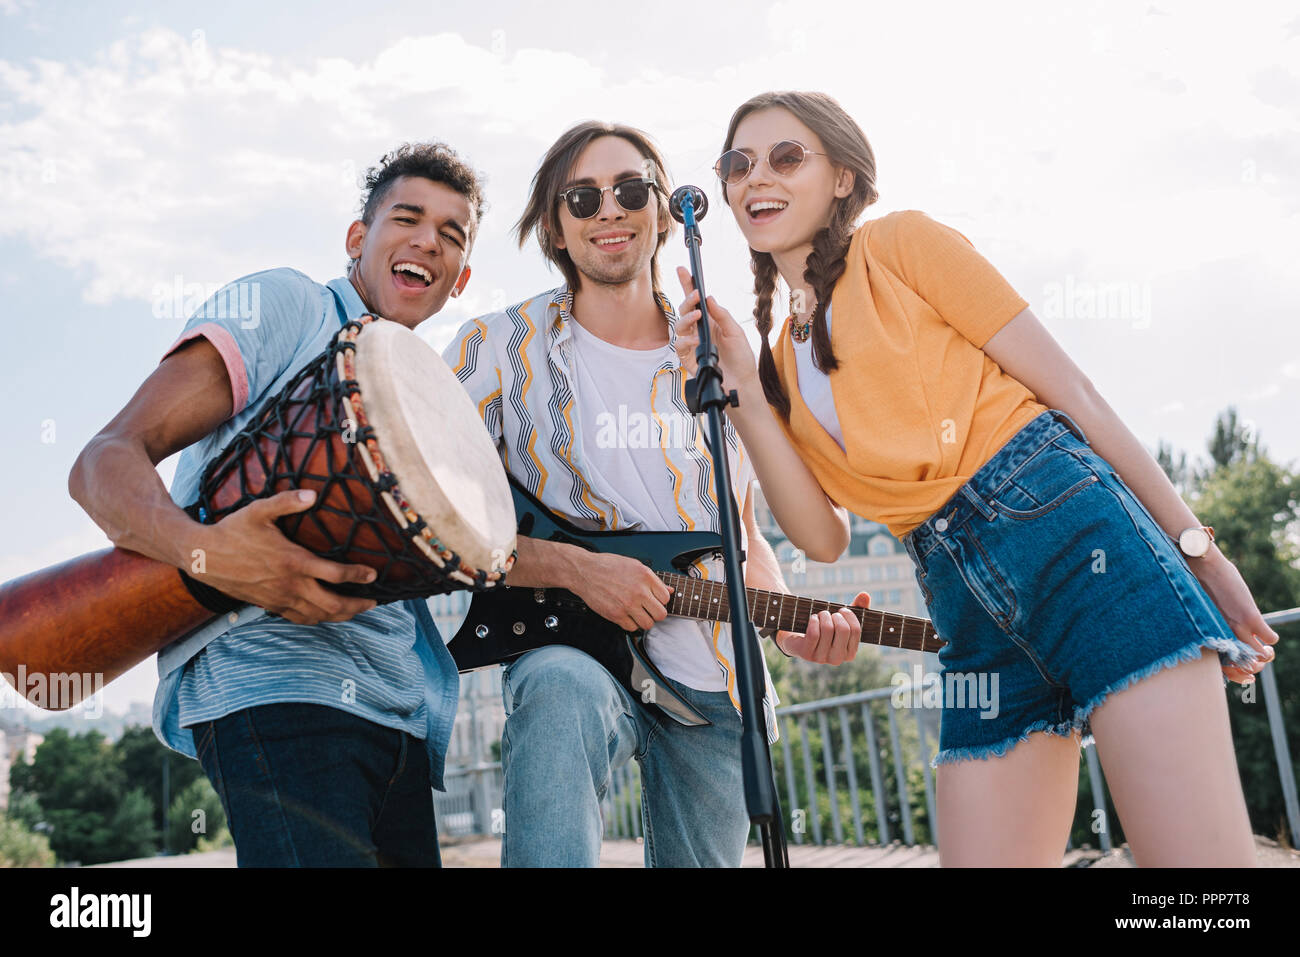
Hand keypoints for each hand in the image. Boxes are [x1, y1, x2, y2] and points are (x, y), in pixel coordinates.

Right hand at [191, 489, 378, 624]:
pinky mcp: (270, 605)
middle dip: (357, 606)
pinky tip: (325, 615)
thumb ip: (287, 502)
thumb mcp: (259, 510)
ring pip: (318, 616)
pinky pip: (300, 619)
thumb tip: (313, 494)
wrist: (202, 557)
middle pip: (333, 605)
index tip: (374, 575)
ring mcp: (280, 599)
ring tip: (357, 611)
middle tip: (374, 602)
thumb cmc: (232, 531)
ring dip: (341, 616)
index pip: (336, 574)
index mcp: (294, 562)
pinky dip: (318, 619)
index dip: (359, 575)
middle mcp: (290, 585)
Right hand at [570, 550, 673, 632]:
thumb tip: (669, 590)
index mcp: (645, 576)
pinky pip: (632, 628)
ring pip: (648, 624)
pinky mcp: (616, 615)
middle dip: (655, 613)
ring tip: (638, 614)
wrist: (584, 571)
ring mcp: (627, 604)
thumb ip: (653, 579)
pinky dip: (630, 624)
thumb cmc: (607, 566)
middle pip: (661, 614)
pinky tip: (626, 615)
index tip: (655, 600)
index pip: (666, 598)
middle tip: (649, 610)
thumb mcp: (634, 565)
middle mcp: (638, 591)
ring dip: (644, 620)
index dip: (661, 600)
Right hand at [674, 266, 761, 404]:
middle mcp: (699, 331)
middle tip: (695, 295)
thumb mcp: (735, 331)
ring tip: (697, 315)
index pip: (696, 301)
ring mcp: (692, 345)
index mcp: (710, 322)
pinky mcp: (688, 360)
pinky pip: (679, 347)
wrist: (742, 383)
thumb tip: (709, 298)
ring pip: (679, 327)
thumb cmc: (741, 358)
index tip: (683, 270)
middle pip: (684, 311)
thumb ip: (722, 315)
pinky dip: (686, 341)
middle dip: (687, 300)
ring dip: (686, 318)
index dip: (687, 285)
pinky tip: (697, 340)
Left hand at [777, 591, 870, 665]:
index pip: (856, 630)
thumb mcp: (842, 618)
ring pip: (828, 629)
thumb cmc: (825, 627)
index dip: (849, 615)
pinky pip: (814, 633)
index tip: (842, 610)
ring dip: (823, 616)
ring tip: (821, 615)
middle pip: (843, 629)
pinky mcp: (806, 654)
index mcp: (850, 654)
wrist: (798, 637)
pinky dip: (813, 621)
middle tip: (830, 613)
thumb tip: (865, 595)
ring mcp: (821, 658)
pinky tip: (813, 618)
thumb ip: (858, 607)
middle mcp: (837, 659)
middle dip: (836, 616)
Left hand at [1191, 549, 1279, 683]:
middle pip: (1246, 667)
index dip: (1238, 675)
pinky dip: (1271, 638)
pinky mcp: (1250, 617)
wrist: (1199, 565)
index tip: (1246, 674)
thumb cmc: (1195, 586)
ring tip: (1266, 649)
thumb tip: (1218, 638)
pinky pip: (1270, 638)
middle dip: (1256, 666)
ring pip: (1261, 656)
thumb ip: (1210, 630)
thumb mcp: (1200, 616)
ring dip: (1266, 654)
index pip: (1226, 669)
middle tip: (1259, 656)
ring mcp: (1237, 629)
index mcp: (1209, 639)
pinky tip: (1265, 631)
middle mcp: (1222, 638)